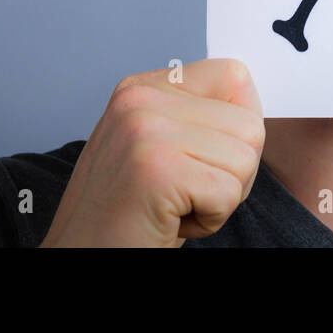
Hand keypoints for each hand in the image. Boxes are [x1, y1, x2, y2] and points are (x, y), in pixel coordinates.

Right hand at [39, 58, 264, 246]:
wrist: (80, 256)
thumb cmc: (127, 214)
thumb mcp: (158, 145)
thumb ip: (197, 116)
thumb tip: (252, 104)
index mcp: (143, 87)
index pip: (235, 77)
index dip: (239, 127)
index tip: (204, 160)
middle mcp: (140, 98)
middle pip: (250, 124)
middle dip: (233, 172)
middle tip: (185, 194)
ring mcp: (145, 129)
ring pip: (246, 158)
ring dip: (222, 197)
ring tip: (174, 206)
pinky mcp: (156, 167)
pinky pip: (228, 193)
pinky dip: (210, 220)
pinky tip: (169, 221)